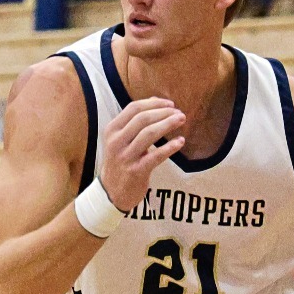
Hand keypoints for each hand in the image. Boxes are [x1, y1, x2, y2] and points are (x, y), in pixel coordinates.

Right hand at [97, 97, 185, 211]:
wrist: (111, 192)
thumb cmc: (120, 161)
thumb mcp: (121, 139)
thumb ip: (135, 121)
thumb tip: (156, 100)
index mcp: (112, 130)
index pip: (133, 108)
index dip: (154, 103)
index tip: (170, 104)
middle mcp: (116, 141)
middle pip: (142, 118)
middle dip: (164, 113)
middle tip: (179, 113)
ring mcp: (125, 156)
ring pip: (149, 134)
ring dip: (168, 124)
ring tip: (181, 120)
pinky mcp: (136, 171)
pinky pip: (155, 156)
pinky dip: (170, 147)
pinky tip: (180, 141)